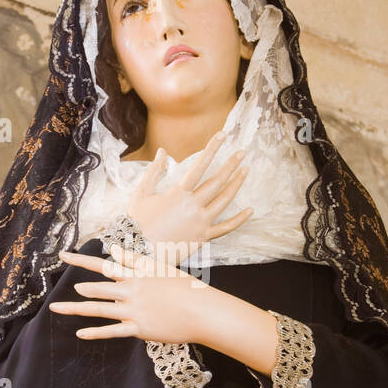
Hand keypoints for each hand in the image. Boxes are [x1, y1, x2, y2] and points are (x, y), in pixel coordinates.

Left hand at [49, 244, 210, 342]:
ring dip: (77, 309)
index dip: (81, 260)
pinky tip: (80, 333)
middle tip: (52, 292)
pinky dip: (96, 332)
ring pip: (100, 308)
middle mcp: (132, 290)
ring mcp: (134, 310)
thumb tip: (114, 250)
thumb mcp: (160, 268)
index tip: (62, 255)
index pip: (104, 264)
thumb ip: (135, 260)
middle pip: (98, 287)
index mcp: (137, 275)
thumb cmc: (185, 288)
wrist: (202, 310)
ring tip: (57, 309)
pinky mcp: (140, 328)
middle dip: (75, 287)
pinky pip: (113, 331)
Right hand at [125, 132, 252, 263]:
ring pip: (224, 200)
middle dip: (231, 165)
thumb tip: (163, 151)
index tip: (223, 136)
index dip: (212, 148)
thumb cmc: (137, 222)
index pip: (199, 166)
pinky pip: (226, 228)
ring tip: (245, 171)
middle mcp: (193, 206)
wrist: (138, 251)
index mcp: (178, 194)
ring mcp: (200, 222)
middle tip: (241, 153)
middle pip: (217, 181)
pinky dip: (239, 220)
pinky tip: (250, 210)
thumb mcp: (142, 193)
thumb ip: (154, 171)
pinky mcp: (203, 237)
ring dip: (236, 184)